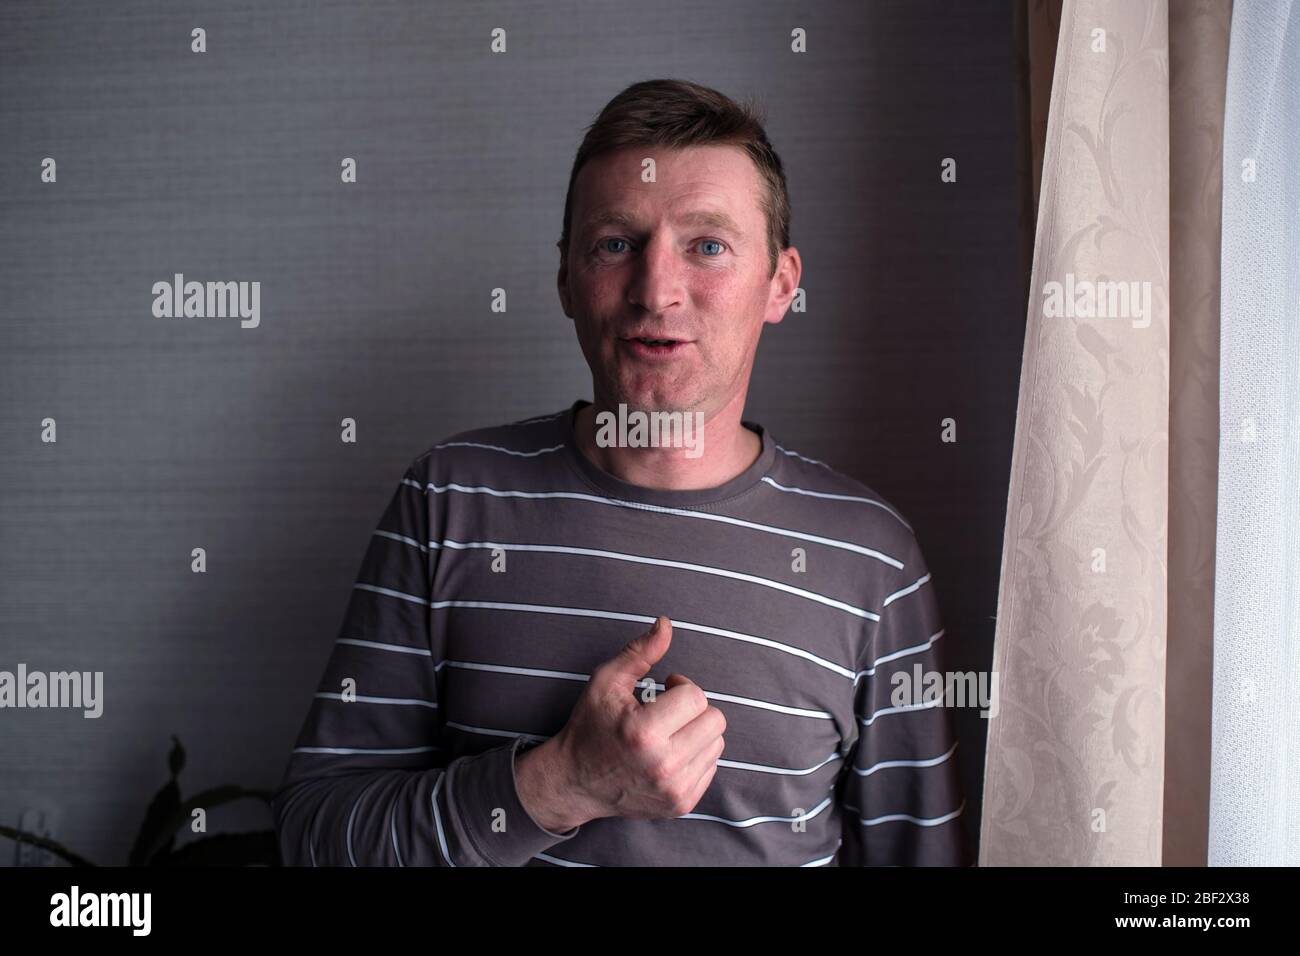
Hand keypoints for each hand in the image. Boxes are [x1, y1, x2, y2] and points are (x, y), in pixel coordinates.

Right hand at [515, 616, 726, 831]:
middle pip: (714, 720)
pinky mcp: (680, 804)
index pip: (696, 697)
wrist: (575, 782)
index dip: (682, 686)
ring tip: (668, 732)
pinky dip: (695, 755)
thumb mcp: (606, 682)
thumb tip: (666, 623)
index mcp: (644, 732)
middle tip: (668, 710)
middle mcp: (663, 765)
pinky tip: (669, 753)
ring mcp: (673, 789)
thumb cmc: (590, 726)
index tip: (665, 688)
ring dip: (697, 731)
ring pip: (716, 743)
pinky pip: (711, 767)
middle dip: (693, 708)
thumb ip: (640, 652)